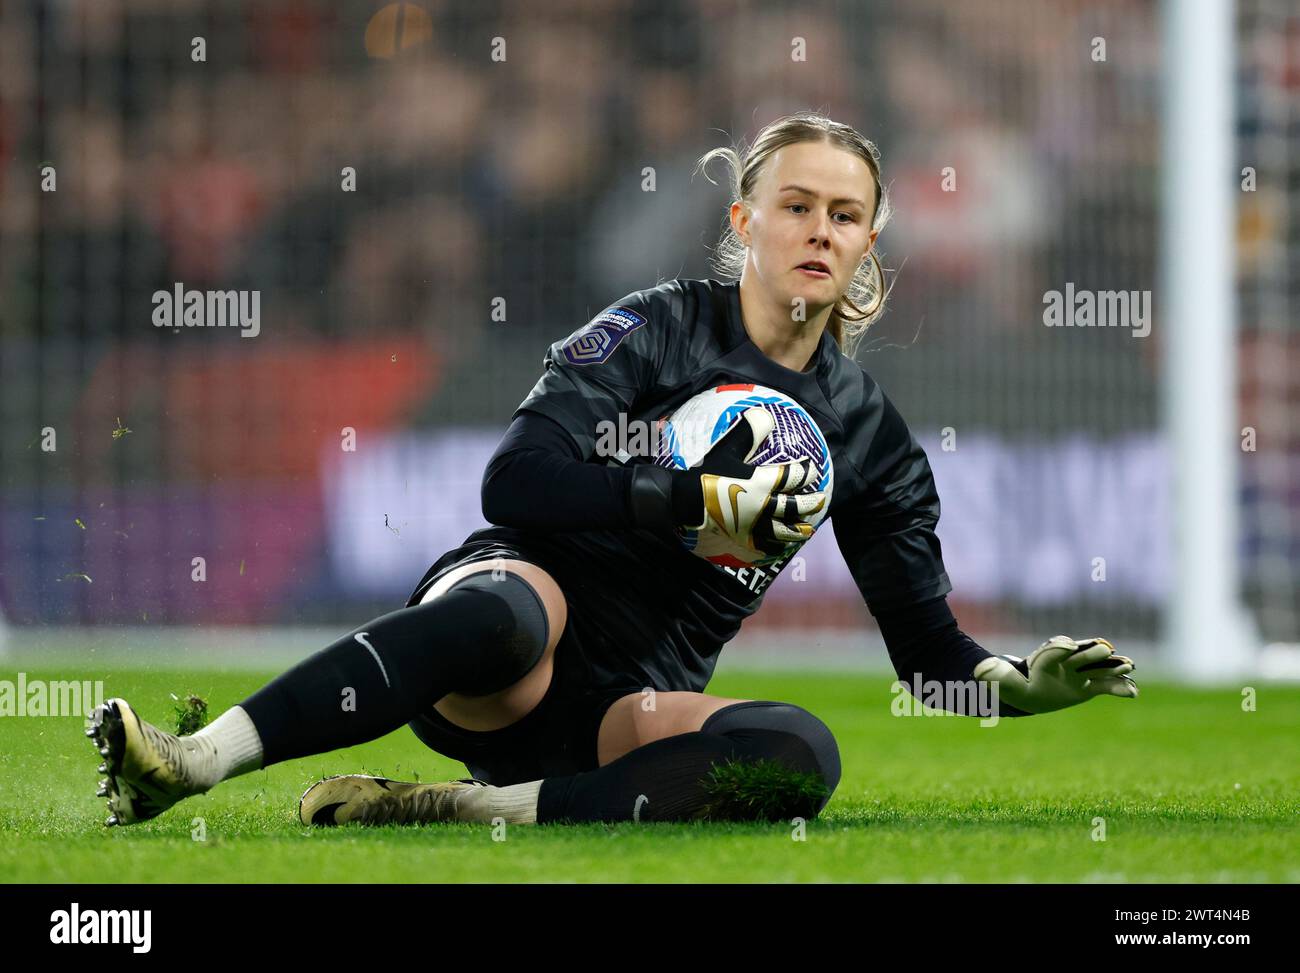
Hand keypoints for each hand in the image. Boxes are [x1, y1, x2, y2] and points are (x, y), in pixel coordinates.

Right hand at [676, 406, 825, 558]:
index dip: (806, 472)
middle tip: (821, 500)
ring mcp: (754, 526)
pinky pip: (764, 547)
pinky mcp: (742, 540)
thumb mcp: (727, 448)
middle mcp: (762, 506)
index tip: (812, 469)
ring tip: (808, 530)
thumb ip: (748, 432)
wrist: (683, 501)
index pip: (792, 477)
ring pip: (784, 531)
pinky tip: (781, 548)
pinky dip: (776, 548)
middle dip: (810, 503)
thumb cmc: (705, 473)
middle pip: (794, 507)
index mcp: (761, 483)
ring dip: (799, 530)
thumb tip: (765, 414)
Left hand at [972, 635, 1137, 713]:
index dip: (1058, 649)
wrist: (1028, 692)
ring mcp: (1079, 674)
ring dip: (1111, 667)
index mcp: (1044, 659)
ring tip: (1127, 666)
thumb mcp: (1000, 682)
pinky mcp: (1089, 687)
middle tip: (1105, 648)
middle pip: (1080, 655)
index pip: (1053, 651)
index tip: (1066, 645)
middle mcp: (1065, 663)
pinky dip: (1119, 688)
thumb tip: (978, 671)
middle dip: (1090, 652)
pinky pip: (1106, 687)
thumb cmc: (1014, 685)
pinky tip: (1133, 693)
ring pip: (1098, 668)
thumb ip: (993, 675)